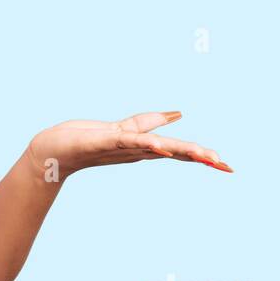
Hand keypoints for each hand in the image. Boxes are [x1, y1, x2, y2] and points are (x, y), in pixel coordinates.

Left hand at [25, 111, 231, 180]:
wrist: (51, 150)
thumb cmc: (85, 140)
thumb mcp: (122, 129)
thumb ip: (148, 122)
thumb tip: (177, 114)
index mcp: (144, 148)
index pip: (179, 151)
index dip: (202, 157)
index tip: (227, 166)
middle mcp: (136, 151)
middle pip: (174, 152)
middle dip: (200, 158)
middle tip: (225, 165)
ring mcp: (122, 147)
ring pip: (157, 148)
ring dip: (181, 151)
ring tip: (204, 155)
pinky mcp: (105, 140)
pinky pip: (129, 141)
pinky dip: (147, 143)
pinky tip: (162, 146)